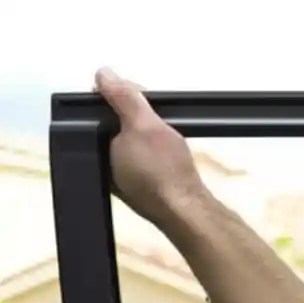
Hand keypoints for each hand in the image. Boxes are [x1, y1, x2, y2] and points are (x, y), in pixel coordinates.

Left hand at [93, 67, 207, 223]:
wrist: (190, 211)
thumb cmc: (164, 170)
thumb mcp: (144, 125)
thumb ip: (123, 98)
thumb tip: (103, 73)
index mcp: (95, 149)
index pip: (102, 112)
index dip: (123, 98)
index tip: (144, 96)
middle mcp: (106, 166)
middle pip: (119, 128)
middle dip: (140, 116)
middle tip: (161, 115)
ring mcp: (127, 182)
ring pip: (136, 145)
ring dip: (152, 134)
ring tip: (169, 133)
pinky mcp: (148, 192)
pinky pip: (150, 162)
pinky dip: (160, 154)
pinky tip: (174, 155)